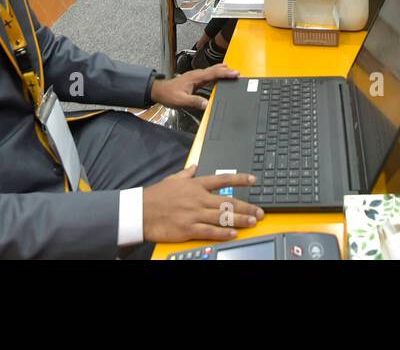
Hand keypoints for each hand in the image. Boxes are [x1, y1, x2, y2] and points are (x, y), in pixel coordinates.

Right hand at [142, 166, 261, 242]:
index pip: (223, 180)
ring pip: (223, 217)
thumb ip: (187, 174)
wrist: (140, 211)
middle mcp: (198, 198)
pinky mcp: (188, 229)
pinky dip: (223, 233)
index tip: (253, 180)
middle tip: (259, 211)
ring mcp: (194, 214)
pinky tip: (233, 233)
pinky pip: (210, 231)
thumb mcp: (173, 179)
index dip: (240, 179)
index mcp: (195, 185)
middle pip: (228, 202)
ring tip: (253, 222)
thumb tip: (194, 166)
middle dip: (246, 207)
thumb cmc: (155, 196)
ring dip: (240, 220)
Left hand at [152, 63, 239, 111]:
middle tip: (239, 73)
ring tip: (233, 72)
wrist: (159, 91)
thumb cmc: (169, 95)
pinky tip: (220, 75)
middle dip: (227, 70)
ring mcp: (196, 76)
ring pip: (212, 71)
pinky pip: (209, 75)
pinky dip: (217, 74)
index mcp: (196, 77)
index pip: (214, 73)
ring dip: (223, 71)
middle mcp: (197, 74)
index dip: (225, 73)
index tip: (236, 73)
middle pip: (215, 70)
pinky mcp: (195, 79)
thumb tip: (208, 105)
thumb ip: (195, 102)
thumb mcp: (181, 100)